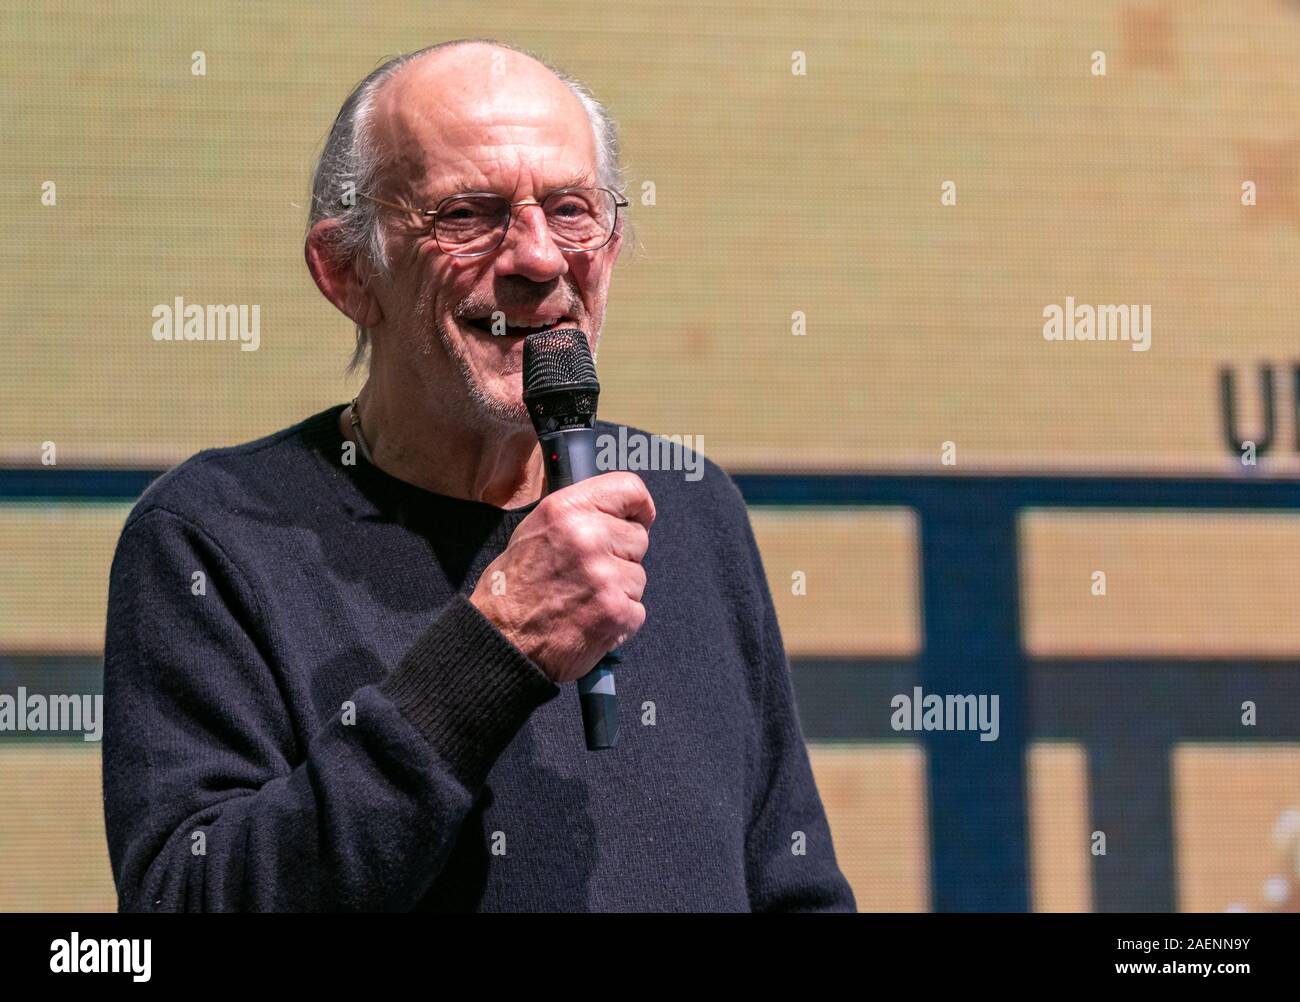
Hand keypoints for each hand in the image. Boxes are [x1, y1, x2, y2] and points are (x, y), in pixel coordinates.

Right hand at [470, 472, 655, 683]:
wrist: (501, 640)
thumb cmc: (513, 589)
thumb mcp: (536, 530)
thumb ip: (579, 515)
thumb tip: (618, 510)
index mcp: (566, 510)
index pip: (630, 489)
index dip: (638, 507)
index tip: (638, 518)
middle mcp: (588, 537)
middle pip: (639, 537)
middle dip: (620, 555)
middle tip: (586, 573)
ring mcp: (605, 576)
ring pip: (639, 576)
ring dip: (618, 589)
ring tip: (582, 598)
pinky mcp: (616, 611)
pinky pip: (637, 609)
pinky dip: (618, 618)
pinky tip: (589, 619)